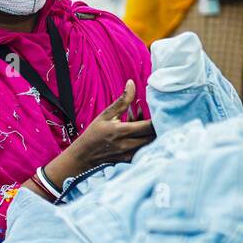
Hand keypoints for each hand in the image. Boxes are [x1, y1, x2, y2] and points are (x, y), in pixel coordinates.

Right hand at [27, 81, 153, 199]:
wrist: (83, 156)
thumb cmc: (93, 134)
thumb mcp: (106, 115)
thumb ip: (122, 100)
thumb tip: (131, 83)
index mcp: (122, 131)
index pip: (150, 126)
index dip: (158, 118)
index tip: (159, 110)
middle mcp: (128, 144)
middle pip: (154, 136)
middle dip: (157, 126)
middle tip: (154, 116)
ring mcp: (130, 154)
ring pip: (150, 143)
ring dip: (150, 133)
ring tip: (142, 124)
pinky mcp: (130, 160)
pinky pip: (143, 149)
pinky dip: (144, 140)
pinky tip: (137, 133)